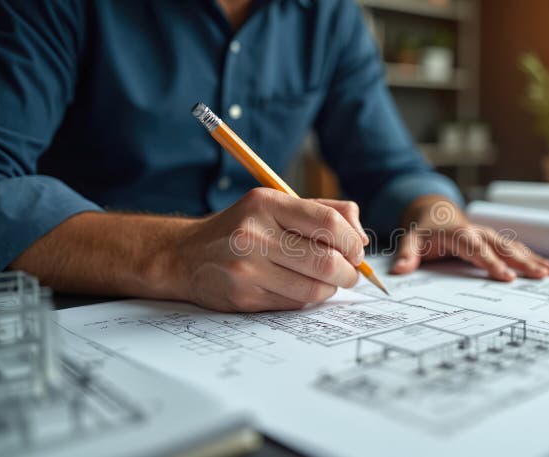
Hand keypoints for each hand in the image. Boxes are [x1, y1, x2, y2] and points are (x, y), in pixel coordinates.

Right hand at [173, 188, 368, 311]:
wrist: (186, 255)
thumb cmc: (243, 228)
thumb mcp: (277, 205)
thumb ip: (324, 211)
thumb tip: (362, 238)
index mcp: (267, 204)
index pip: (328, 223)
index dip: (352, 242)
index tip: (357, 252)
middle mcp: (255, 235)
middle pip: (326, 261)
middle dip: (348, 273)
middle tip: (349, 274)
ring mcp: (247, 268)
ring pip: (313, 289)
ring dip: (329, 289)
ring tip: (325, 281)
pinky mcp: (243, 297)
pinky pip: (293, 305)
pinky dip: (305, 300)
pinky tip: (298, 288)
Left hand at [391, 196, 548, 280]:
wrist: (435, 214)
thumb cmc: (424, 231)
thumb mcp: (410, 240)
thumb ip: (406, 255)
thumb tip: (399, 270)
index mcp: (459, 233)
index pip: (476, 249)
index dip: (491, 262)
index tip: (505, 276)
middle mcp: (478, 233)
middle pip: (502, 247)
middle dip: (521, 261)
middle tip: (539, 275)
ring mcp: (490, 236)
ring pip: (514, 248)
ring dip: (533, 259)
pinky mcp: (496, 242)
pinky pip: (516, 250)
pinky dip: (533, 258)